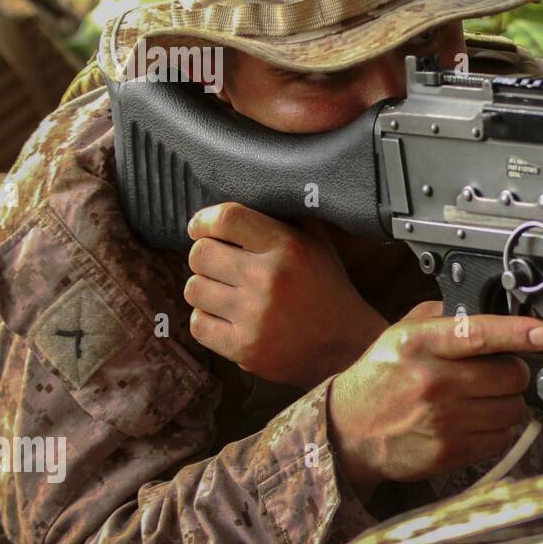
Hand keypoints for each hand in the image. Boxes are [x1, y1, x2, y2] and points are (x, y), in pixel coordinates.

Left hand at [184, 202, 387, 388]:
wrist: (349, 346)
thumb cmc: (327, 288)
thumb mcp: (318, 243)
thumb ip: (285, 217)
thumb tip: (245, 195)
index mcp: (287, 247)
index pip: (226, 218)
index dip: (203, 221)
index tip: (200, 228)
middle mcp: (268, 279)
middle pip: (200, 254)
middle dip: (205, 256)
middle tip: (219, 264)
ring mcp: (255, 316)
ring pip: (194, 289)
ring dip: (206, 289)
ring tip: (226, 293)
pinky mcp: (244, 349)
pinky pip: (198, 325)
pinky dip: (208, 320)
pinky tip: (228, 318)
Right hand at [326, 301, 542, 498]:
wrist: (349, 430)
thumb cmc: (382, 377)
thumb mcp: (401, 333)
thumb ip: (444, 316)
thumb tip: (490, 307)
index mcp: (419, 345)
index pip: (477, 335)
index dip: (516, 332)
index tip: (542, 332)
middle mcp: (432, 382)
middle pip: (510, 376)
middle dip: (512, 373)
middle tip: (497, 373)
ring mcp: (442, 421)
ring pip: (513, 410)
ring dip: (507, 403)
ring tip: (484, 399)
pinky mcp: (449, 453)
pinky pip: (501, 438)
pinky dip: (498, 430)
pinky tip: (477, 422)